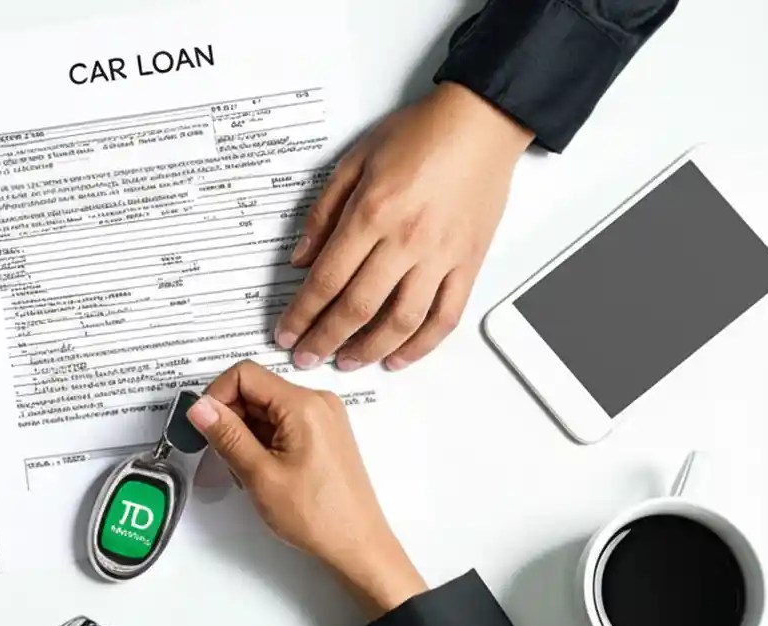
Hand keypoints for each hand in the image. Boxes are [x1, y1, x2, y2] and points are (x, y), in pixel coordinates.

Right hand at [187, 361, 424, 616]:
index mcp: (303, 404)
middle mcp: (317, 401)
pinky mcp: (323, 434)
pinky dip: (263, 442)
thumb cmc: (315, 515)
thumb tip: (198, 406)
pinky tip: (263, 473)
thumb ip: (227, 435)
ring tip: (249, 474)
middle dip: (231, 420)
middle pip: (256, 390)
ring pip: (266, 410)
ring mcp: (323, 417)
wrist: (357, 545)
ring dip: (246, 435)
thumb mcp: (260, 475)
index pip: (245, 374)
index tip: (205, 427)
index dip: (217, 396)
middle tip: (225, 459)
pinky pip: (282, 423)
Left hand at [276, 82, 532, 371]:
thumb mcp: (354, 160)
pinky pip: (445, 316)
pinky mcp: (469, 263)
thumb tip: (301, 258)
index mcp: (372, 213)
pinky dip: (421, 345)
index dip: (302, 314)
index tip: (286, 333)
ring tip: (345, 362)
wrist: (481, 121)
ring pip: (401, 322)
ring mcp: (441, 255)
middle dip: (325, 340)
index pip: (327, 279)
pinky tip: (399, 358)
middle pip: (357, 307)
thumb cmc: (420, 134)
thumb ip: (324, 212)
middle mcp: (406, 240)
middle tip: (306, 356)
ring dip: (368, 350)